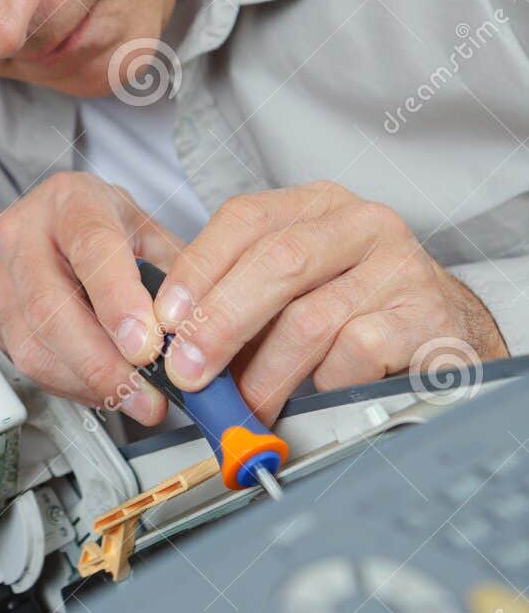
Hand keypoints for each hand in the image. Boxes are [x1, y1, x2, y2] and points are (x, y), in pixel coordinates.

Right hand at [0, 172, 182, 424]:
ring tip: (134, 400)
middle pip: (50, 308)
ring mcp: (1, 276)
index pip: (91, 248)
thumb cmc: (112, 228)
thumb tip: (191, 336)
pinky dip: (72, 386)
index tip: (146, 346)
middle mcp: (24, 234)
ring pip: (33, 344)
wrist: (66, 225)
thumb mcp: (154, 235)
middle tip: (146, 394)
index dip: (117, 301)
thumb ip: (177, 278)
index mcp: (71, 201)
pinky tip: (105, 390)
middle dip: (102, 363)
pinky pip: (26, 363)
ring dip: (88, 383)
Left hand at [153, 182, 508, 423]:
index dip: (198, 268)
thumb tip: (173, 339)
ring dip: (265, 373)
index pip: (245, 219)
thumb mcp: (297, 286)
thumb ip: (241, 295)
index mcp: (318, 206)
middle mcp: (361, 224)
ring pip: (311, 318)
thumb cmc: (357, 310)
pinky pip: (356, 353)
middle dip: (221, 323)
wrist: (445, 335)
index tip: (166, 318)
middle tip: (190, 371)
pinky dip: (324, 383)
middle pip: (276, 262)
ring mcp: (399, 267)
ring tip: (245, 405)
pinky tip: (315, 393)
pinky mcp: (426, 316)